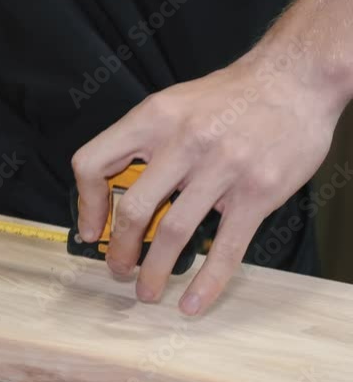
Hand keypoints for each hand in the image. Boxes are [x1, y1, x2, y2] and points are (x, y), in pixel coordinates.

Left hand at [72, 55, 339, 315]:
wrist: (296, 77)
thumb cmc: (230, 96)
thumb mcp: (173, 104)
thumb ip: (143, 144)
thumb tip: (113, 193)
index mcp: (153, 118)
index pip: (93, 163)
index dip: (86, 204)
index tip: (91, 230)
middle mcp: (184, 143)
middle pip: (133, 208)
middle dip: (119, 249)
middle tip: (118, 269)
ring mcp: (222, 168)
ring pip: (174, 233)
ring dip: (153, 271)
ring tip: (146, 291)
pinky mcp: (258, 192)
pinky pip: (226, 248)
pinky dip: (206, 282)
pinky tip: (192, 303)